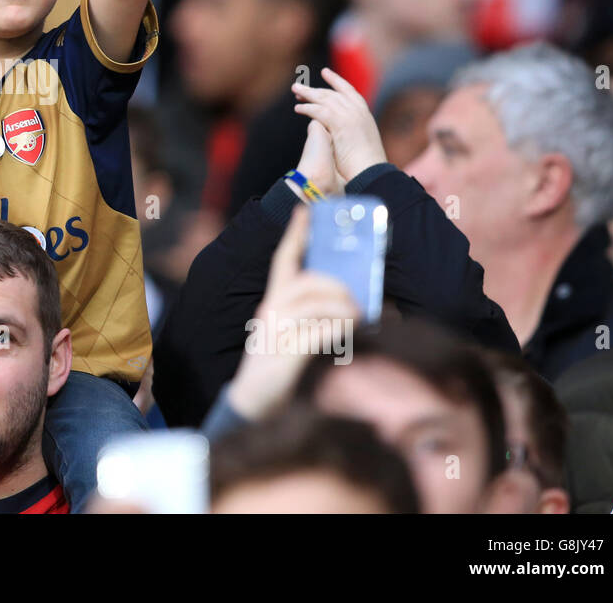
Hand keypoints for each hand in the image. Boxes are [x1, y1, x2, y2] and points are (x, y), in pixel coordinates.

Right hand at [227, 208, 360, 420]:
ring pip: (317, 304)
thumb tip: (349, 303)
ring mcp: (276, 331)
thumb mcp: (287, 334)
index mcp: (272, 302)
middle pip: (308, 281)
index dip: (294, 234)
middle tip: (357, 300)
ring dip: (344, 308)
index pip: (283, 260)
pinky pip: (320, 332)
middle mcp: (271, 310)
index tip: (305, 210)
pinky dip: (341, 330)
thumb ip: (308, 316)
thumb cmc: (277, 366)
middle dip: (338, 286)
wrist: (252, 401)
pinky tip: (351, 334)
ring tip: (361, 319)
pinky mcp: (287, 352)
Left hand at [291, 67, 386, 182]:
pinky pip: (320, 111)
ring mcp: (350, 116)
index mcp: (365, 115)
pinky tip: (298, 108)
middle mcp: (358, 111)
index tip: (325, 73)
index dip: (336, 81)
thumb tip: (341, 134)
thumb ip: (351, 132)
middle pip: (333, 94)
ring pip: (325, 99)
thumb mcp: (362, 142)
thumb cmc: (366, 165)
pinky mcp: (341, 123)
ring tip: (295, 90)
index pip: (349, 91)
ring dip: (308, 93)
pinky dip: (308, 108)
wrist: (371, 173)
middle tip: (299, 87)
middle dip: (315, 89)